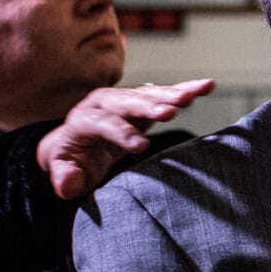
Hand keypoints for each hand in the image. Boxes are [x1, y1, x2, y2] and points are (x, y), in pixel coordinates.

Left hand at [36, 79, 213, 197]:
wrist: (76, 144)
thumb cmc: (72, 161)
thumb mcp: (64, 171)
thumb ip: (64, 177)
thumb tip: (68, 185)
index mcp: (83, 120)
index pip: (102, 123)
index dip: (121, 133)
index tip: (141, 146)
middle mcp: (103, 103)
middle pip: (127, 102)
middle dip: (148, 106)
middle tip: (170, 112)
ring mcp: (124, 100)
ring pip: (149, 94)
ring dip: (171, 94)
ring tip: (192, 96)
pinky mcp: (143, 102)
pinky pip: (165, 93)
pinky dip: (185, 89)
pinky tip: (206, 86)